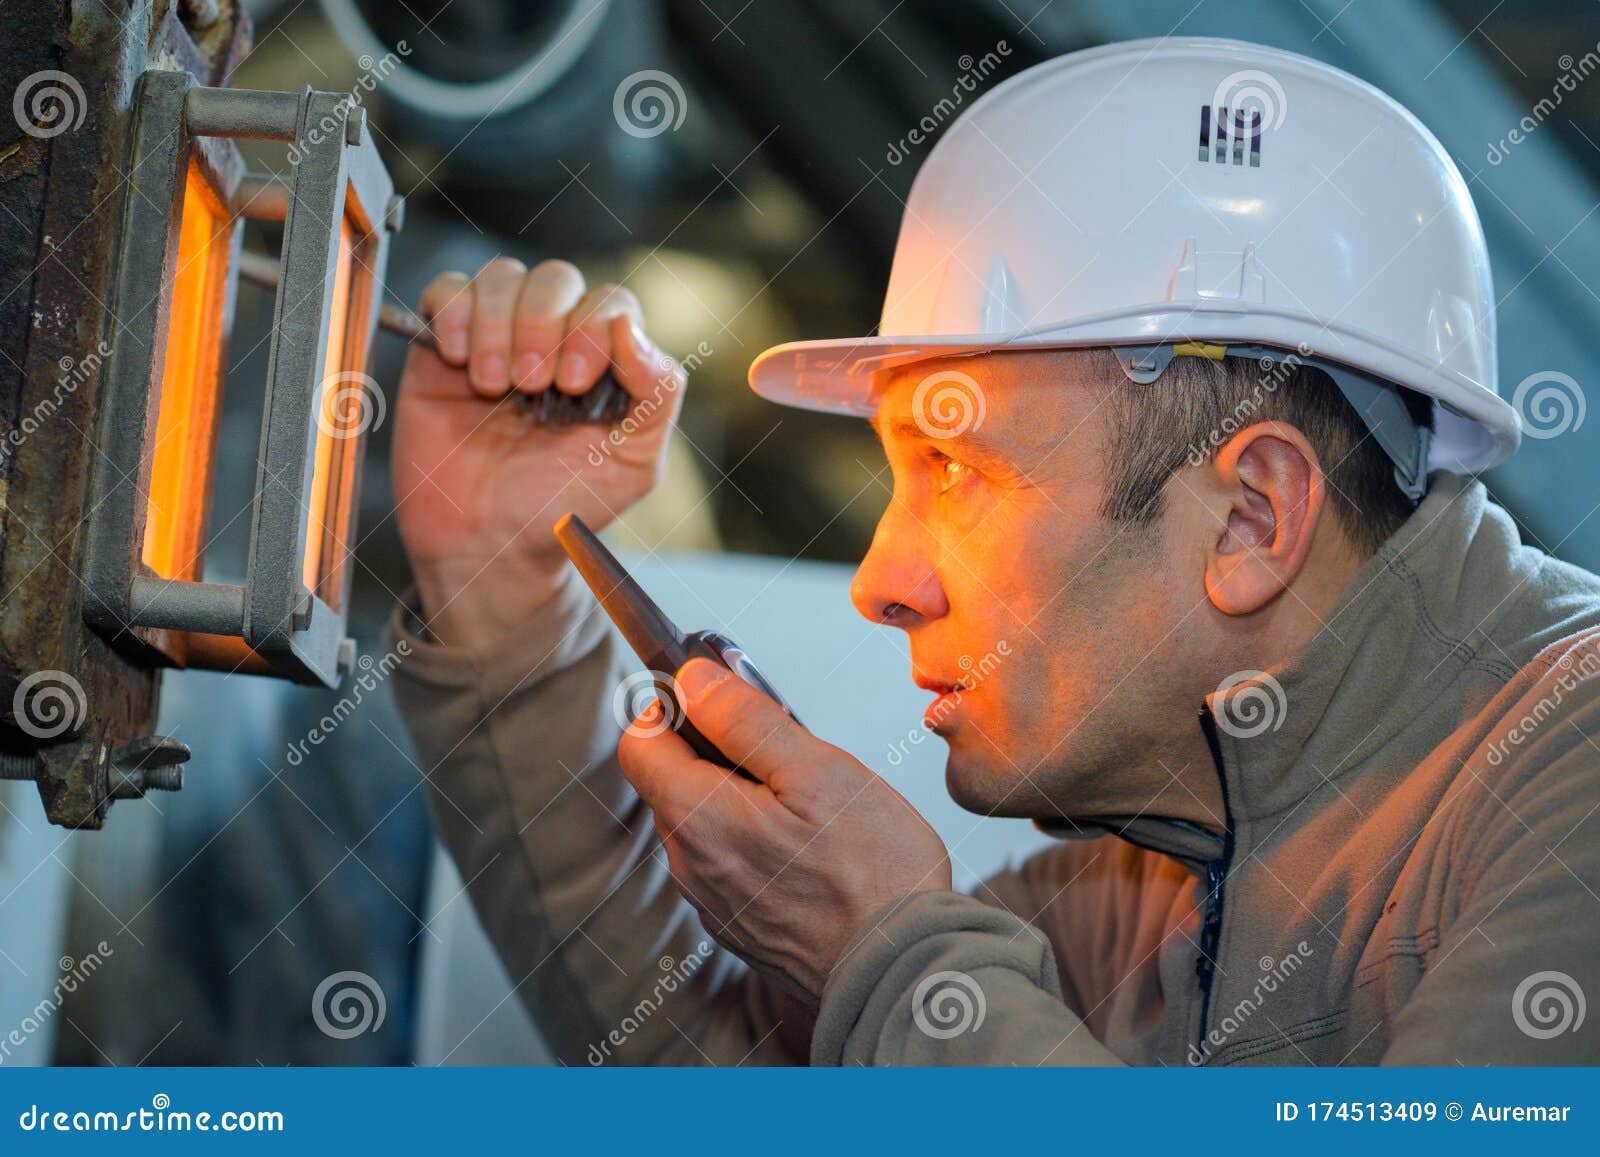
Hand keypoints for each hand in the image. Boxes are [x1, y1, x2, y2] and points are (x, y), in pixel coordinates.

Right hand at [392, 258, 685, 648]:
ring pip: (502, 277)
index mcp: (606, 359)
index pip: (610, 303)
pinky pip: (446, 291)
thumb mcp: (635, 462)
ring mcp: (497, 339)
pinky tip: (457, 360)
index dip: (592, 327)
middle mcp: (554, 340)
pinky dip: (454, 312)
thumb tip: (629, 324)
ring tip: (492, 385)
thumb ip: (657, 392)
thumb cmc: (564, 506)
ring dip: (498, 324)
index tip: (574, 383)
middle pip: (556, 280)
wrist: (489, 546)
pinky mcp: (442, 349)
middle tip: (532, 385)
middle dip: (544, 324)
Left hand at [616, 658, 952, 1002]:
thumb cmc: (873, 873)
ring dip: (740, 796)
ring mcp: (713, 902)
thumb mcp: (817, 770)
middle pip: (672, 781)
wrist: (900, 974)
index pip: (638, 743)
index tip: (720, 699)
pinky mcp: (740, 926)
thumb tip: (692, 679)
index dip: (670, 707)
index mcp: (698, 820)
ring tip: (809, 799)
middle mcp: (691, 866)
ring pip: (704, 823)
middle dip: (717, 750)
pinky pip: (728, 863)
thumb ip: (746, 720)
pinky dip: (755, 839)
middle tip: (786, 745)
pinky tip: (810, 845)